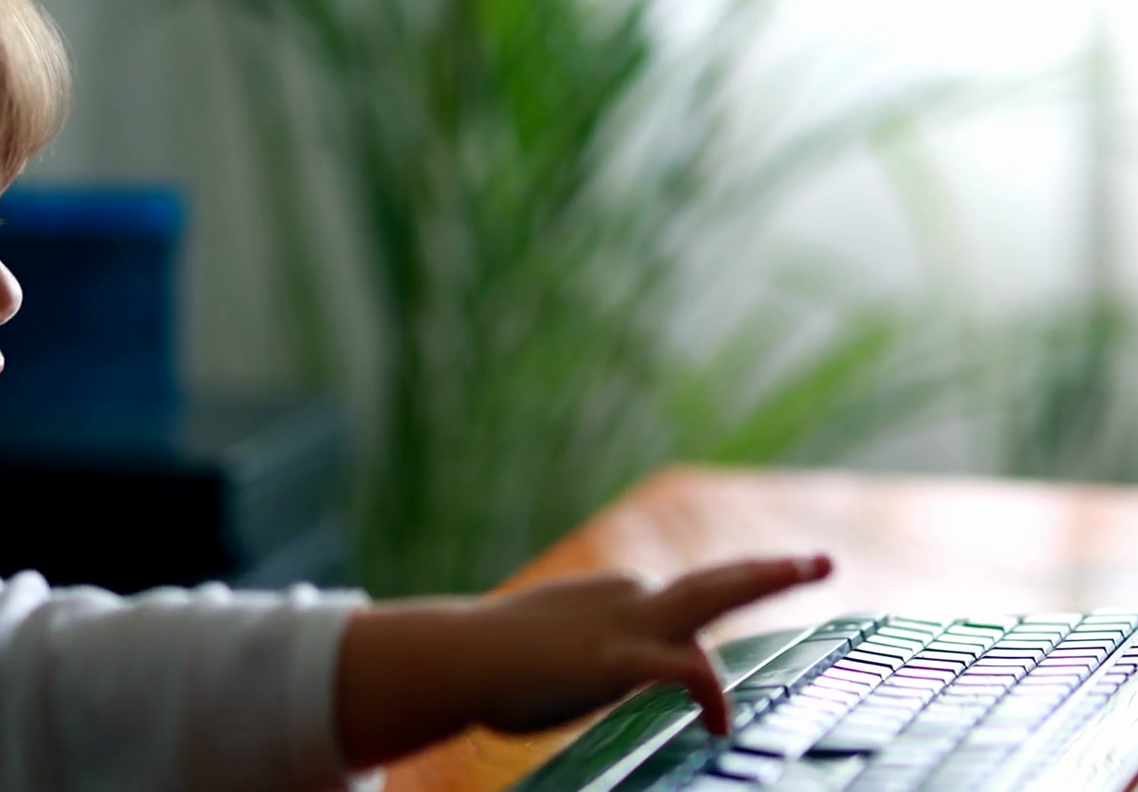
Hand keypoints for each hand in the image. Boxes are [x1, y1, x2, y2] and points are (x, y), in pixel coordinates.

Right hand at [335, 554, 831, 768]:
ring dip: (767, 576)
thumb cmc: (490, 666)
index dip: (705, 635)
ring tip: (815, 566)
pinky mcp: (620, 661)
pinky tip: (720, 722)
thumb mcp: (544, 651)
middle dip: (769, 571)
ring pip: (714, 594)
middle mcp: (630, 598)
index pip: (680, 604)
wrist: (460, 658)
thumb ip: (567, 656)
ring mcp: (628, 625)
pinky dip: (711, 692)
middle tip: (822, 561)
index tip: (712, 679)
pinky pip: (685, 672)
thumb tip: (550, 670)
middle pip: (714, 580)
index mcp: (615, 597)